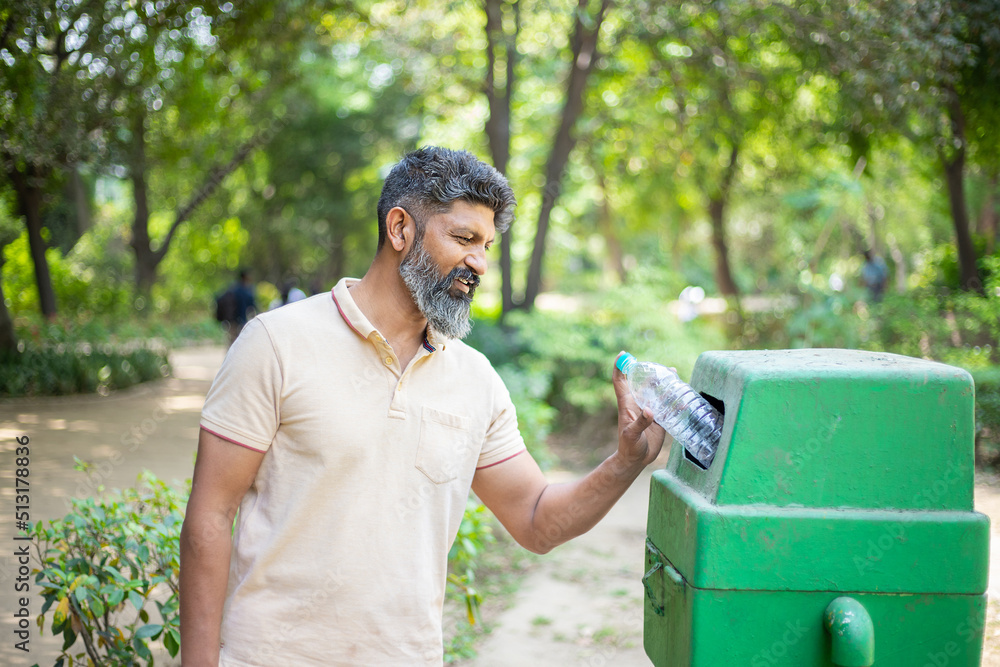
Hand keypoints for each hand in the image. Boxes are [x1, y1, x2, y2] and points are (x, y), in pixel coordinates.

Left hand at [613, 352, 665, 466]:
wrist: (636, 460)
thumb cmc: (629, 447)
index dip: (620, 366)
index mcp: (626, 403)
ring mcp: (649, 409)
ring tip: (674, 373)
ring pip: (656, 391)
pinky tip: (683, 393)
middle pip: (642, 381)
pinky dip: (674, 397)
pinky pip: (667, 404)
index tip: (623, 353)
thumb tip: (650, 411)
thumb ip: (640, 424)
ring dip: (664, 382)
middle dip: (649, 371)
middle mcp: (638, 403)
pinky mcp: (659, 418)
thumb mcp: (632, 435)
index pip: (620, 380)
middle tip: (662, 366)